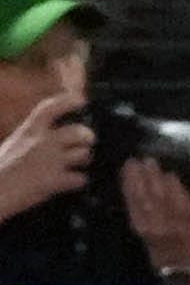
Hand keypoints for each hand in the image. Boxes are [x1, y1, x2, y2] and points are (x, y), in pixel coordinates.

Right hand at [0, 104, 82, 223]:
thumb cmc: (0, 171)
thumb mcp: (14, 145)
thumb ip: (32, 137)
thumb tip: (54, 135)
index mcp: (28, 131)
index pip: (49, 108)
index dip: (68, 102)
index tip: (81, 100)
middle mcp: (41, 142)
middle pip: (79, 131)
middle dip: (87, 137)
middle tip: (86, 144)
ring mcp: (49, 161)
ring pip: (83, 154)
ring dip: (84, 161)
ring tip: (77, 166)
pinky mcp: (54, 180)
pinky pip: (80, 178)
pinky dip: (78, 182)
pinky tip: (70, 184)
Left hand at [118, 158, 189, 272]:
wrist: (176, 260)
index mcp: (185, 227)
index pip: (179, 204)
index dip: (174, 188)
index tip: (170, 171)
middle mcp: (165, 226)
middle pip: (157, 198)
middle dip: (152, 178)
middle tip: (148, 159)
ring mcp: (148, 225)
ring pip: (141, 199)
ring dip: (135, 179)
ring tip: (132, 162)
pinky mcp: (136, 223)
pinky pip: (130, 204)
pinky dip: (127, 188)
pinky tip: (125, 176)